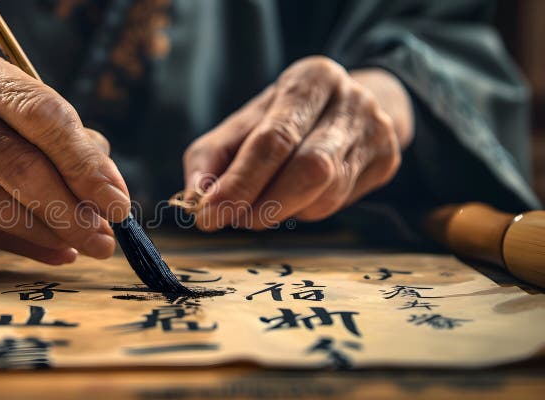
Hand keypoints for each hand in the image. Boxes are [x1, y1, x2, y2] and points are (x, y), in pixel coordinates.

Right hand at [0, 48, 130, 263]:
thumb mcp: (25, 112)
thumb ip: (72, 144)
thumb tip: (108, 199)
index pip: (41, 115)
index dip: (84, 163)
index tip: (117, 203)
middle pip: (21, 166)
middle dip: (72, 209)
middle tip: (105, 240)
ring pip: (4, 208)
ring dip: (55, 233)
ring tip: (87, 243)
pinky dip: (32, 246)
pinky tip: (59, 249)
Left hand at [182, 56, 412, 230]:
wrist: (345, 107)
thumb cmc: (282, 119)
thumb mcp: (241, 126)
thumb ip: (210, 159)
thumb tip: (197, 200)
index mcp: (311, 79)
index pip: (274, 138)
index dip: (241, 182)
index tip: (210, 213)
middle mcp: (352, 99)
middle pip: (310, 167)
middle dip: (265, 203)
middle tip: (235, 220)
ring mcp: (377, 130)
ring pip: (327, 191)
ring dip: (284, 209)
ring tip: (262, 205)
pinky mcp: (388, 160)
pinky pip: (340, 202)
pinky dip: (307, 209)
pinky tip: (295, 198)